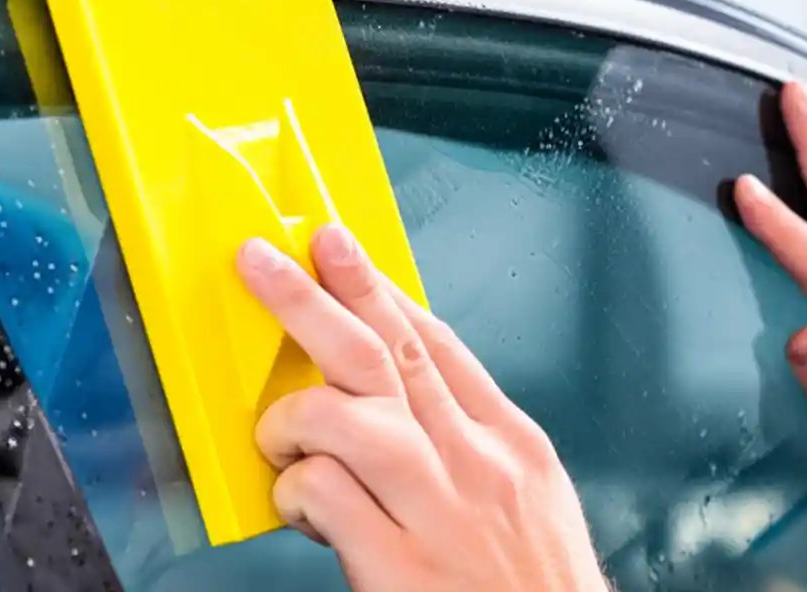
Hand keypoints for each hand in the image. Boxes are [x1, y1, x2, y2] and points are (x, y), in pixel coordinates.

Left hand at [237, 225, 608, 591]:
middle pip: (387, 358)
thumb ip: (469, 442)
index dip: (378, 288)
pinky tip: (296, 499)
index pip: (436, 345)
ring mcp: (438, 515)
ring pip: (353, 417)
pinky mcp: (398, 569)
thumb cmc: (538, 587)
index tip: (337, 248)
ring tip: (277, 428)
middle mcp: (476, 467)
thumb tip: (399, 395)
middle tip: (268, 259)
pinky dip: (297, 487)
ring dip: (297, 411)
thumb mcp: (529, 499)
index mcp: (511, 444)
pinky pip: (327, 497)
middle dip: (321, 297)